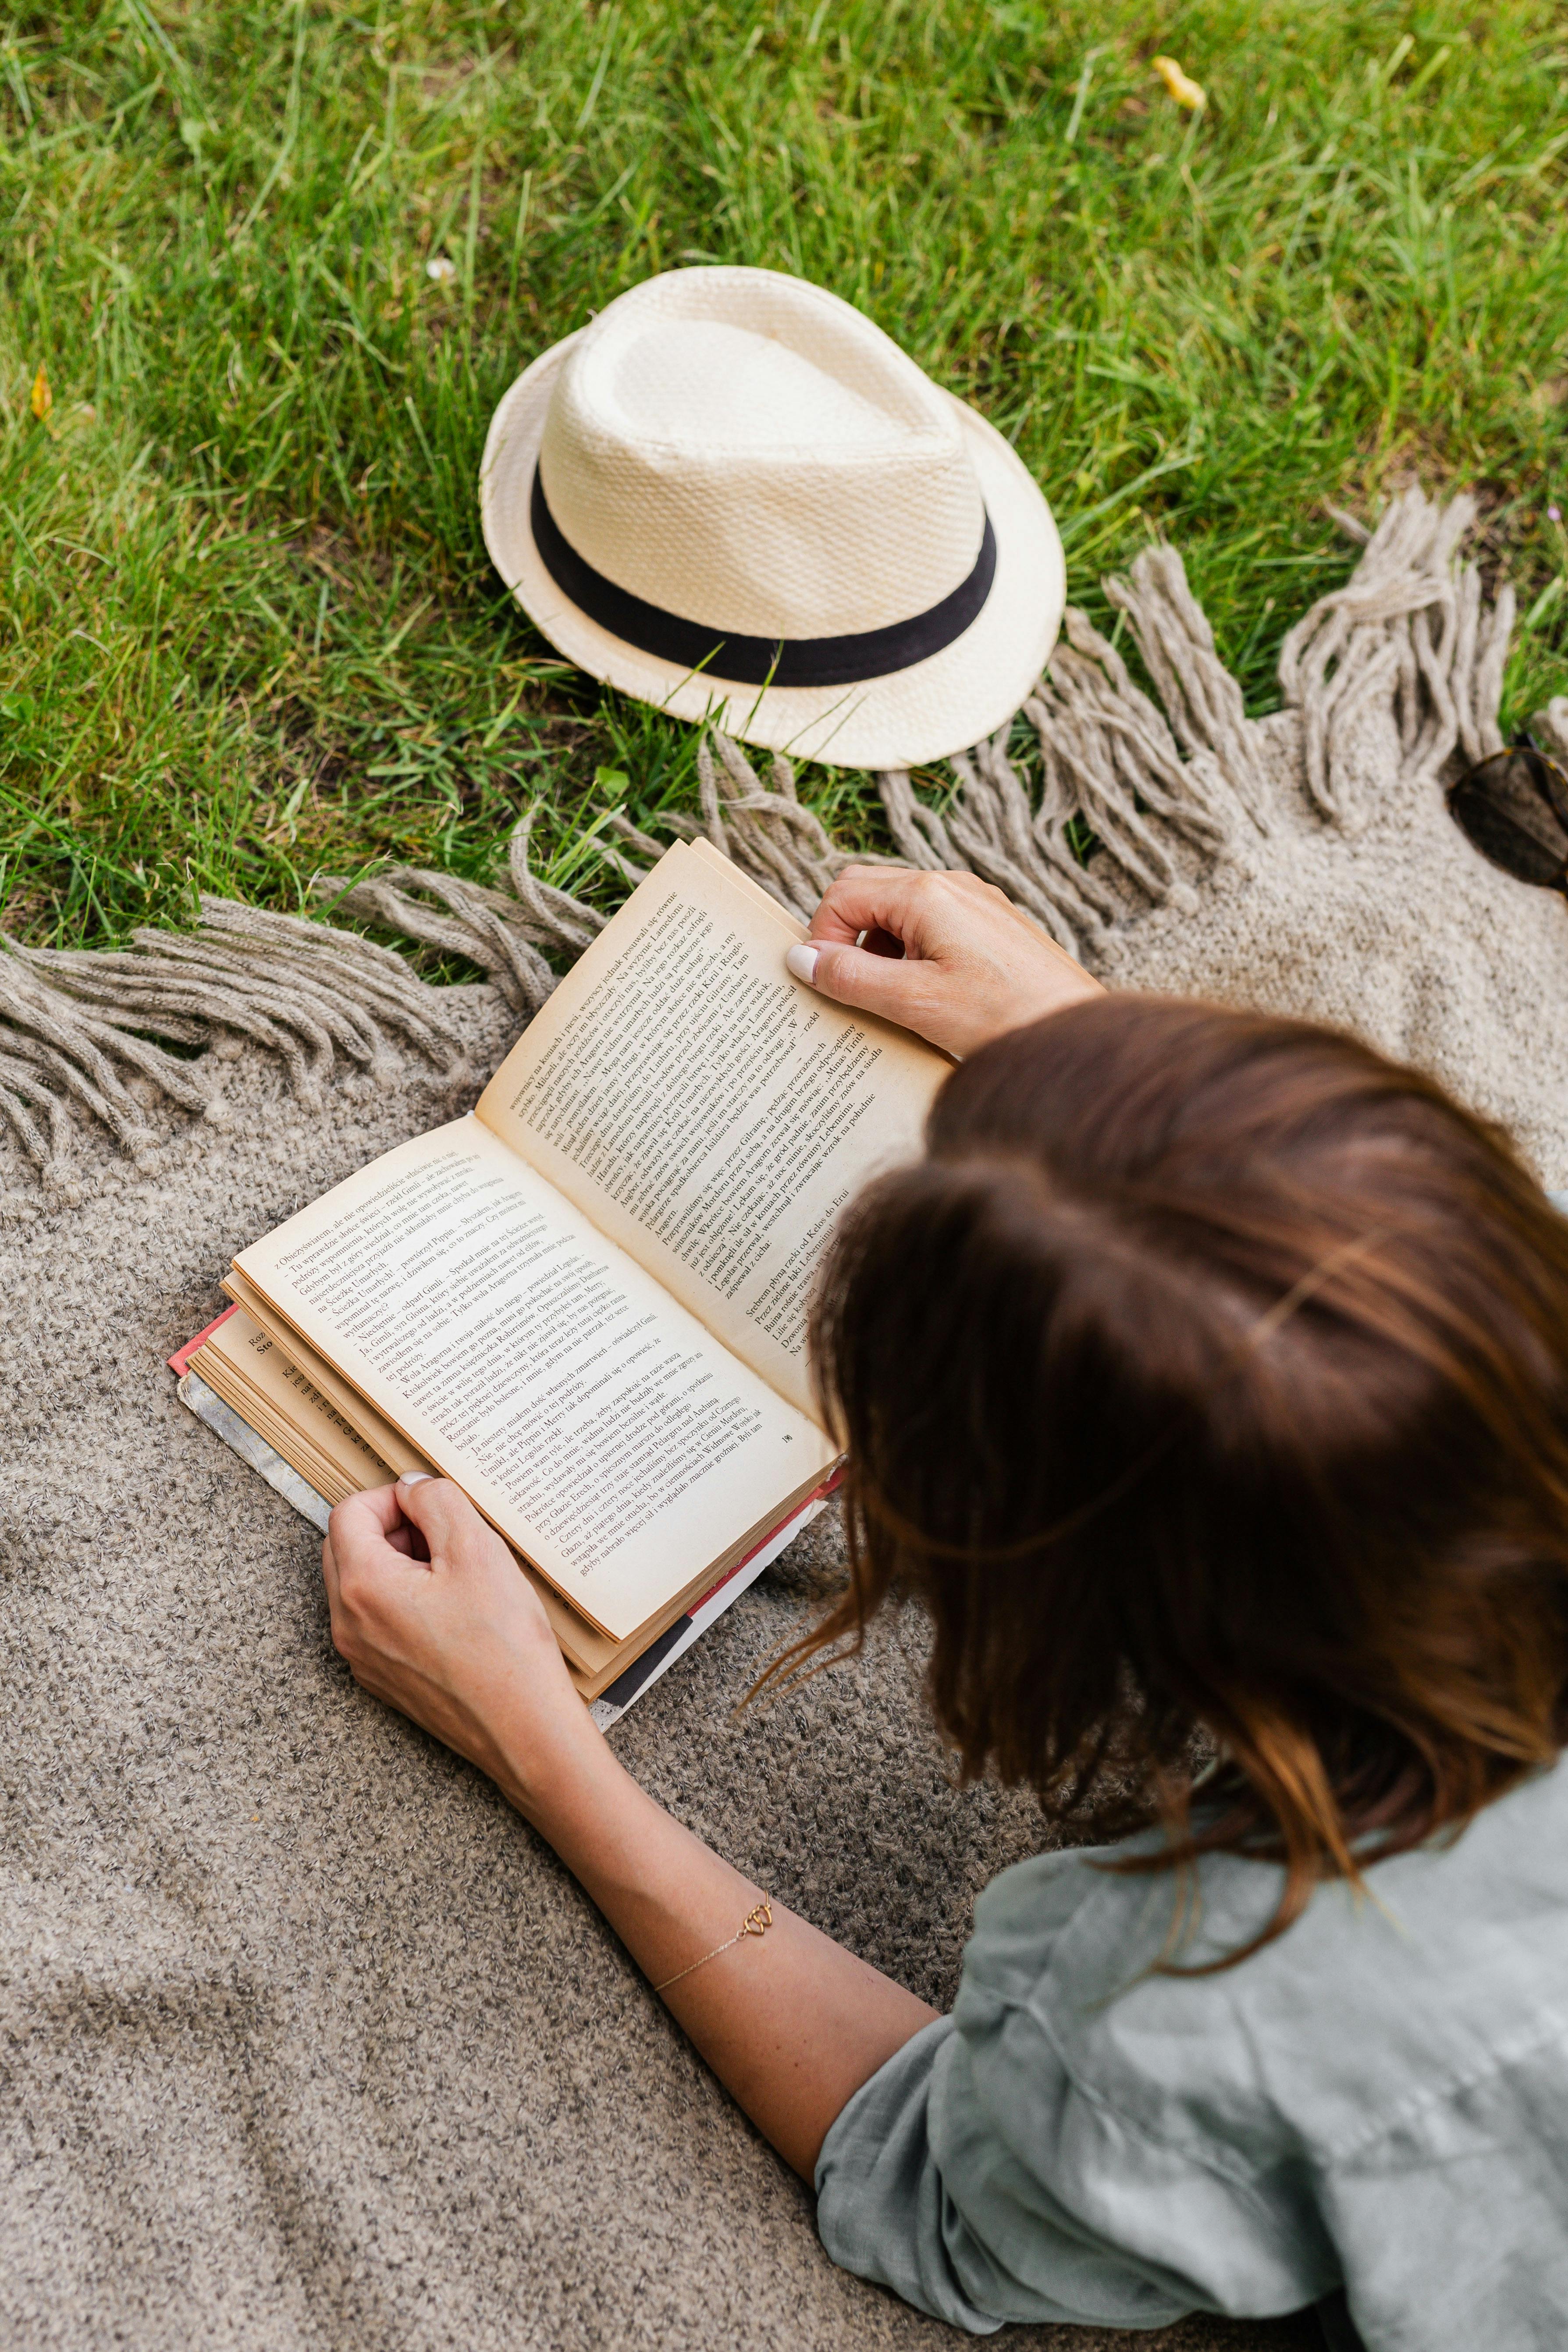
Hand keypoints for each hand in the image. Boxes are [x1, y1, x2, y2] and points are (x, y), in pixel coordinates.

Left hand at [321, 1476, 589, 1809]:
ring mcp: (362, 1657)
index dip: (392, 1496)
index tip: (433, 1505)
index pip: (349, 1512)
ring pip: (362, 1584)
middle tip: (446, 1536)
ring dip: (400, 1564)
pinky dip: (405, 1601)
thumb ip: (437, 1500)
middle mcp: (347, 1625)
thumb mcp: (477, 1549)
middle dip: (393, 1528)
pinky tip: (455, 1612)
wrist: (523, 1730)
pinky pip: (377, 1621)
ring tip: (456, 1574)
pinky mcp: (383, 1679)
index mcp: (362, 1587)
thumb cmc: (503, 1645)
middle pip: (347, 1547)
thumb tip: (412, 1487)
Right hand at [785, 867, 1101, 1059]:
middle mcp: (951, 884)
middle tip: (854, 987)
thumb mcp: (913, 1002)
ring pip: (898, 909)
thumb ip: (851, 977)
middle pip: (867, 891)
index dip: (823, 937)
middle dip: (847, 937)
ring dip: (879, 947)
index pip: (842, 894)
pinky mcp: (990, 924)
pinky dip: (911, 951)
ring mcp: (974, 901)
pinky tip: (927, 994)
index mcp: (927, 894)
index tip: (830, 983)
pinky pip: (930, 923)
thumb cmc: (1002, 1018)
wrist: (1074, 1032)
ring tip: (895, 997)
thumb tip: (800, 958)